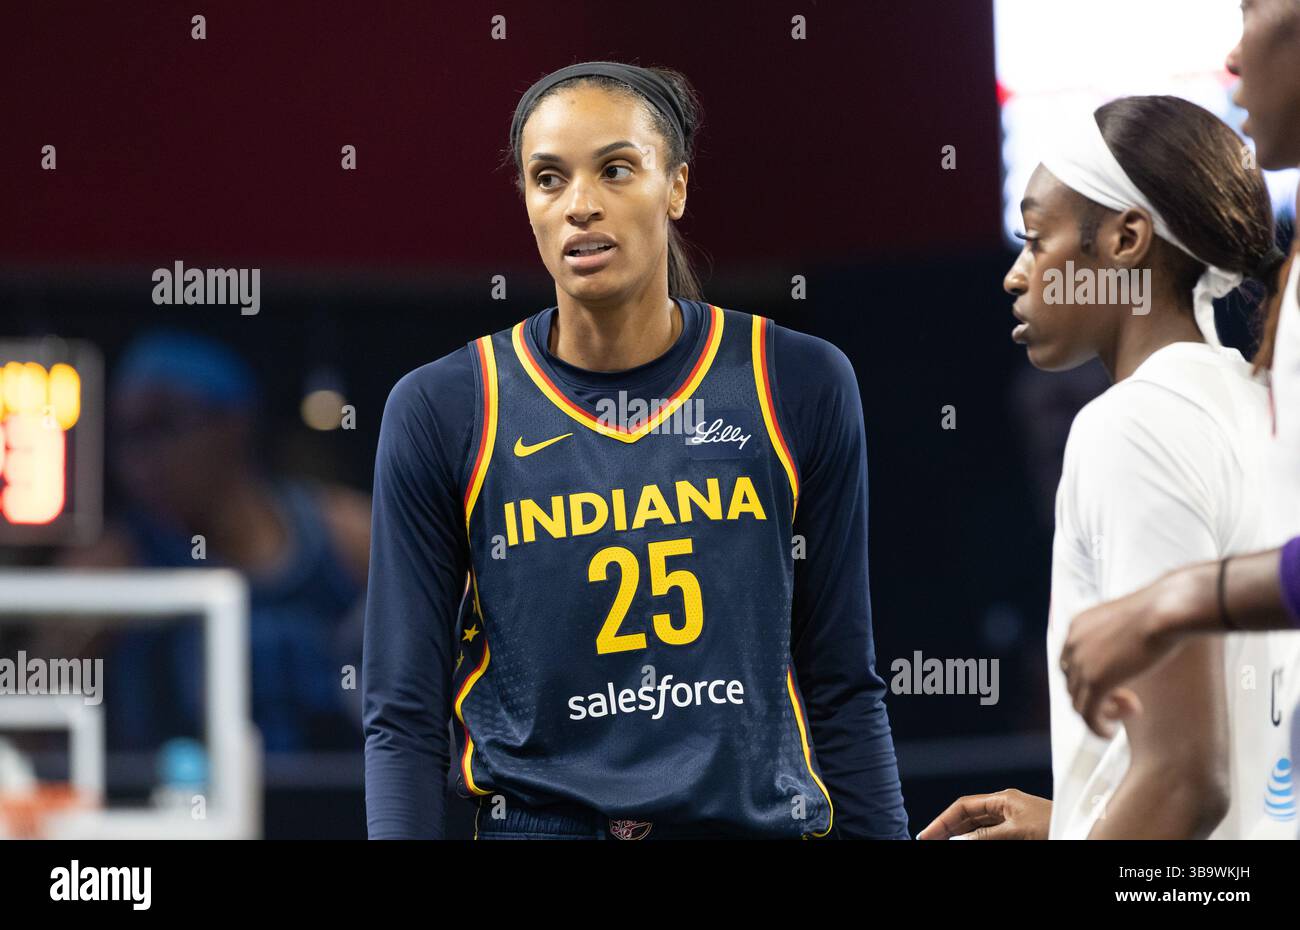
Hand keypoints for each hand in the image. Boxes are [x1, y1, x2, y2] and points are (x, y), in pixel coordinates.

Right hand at [917, 789, 1050, 839]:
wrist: (1086, 827)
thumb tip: (959, 840)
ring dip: (962, 836)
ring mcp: (1014, 821)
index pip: (964, 806)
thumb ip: (987, 835)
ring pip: (979, 828)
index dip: (943, 820)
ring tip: (945, 844)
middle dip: (948, 828)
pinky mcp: (1022, 833)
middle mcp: (1007, 808)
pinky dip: (977, 839)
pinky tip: (969, 845)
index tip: (927, 835)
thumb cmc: (1059, 824)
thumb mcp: (1017, 831)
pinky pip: (991, 835)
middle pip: (969, 817)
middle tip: (929, 841)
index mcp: (1004, 799)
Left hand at [1061, 578, 1188, 737]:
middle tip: (1130, 700)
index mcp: (1078, 625)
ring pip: (1079, 702)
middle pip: (1073, 683)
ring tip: (1132, 709)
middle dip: (1098, 695)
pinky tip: (1112, 733)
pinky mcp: (1096, 682)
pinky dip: (1098, 728)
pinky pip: (1088, 716)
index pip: (1071, 662)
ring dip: (1103, 711)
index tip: (1118, 682)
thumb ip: (1121, 636)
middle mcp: (1072, 643)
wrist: (1168, 610)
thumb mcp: (1130, 621)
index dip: (1090, 678)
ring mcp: (1082, 663)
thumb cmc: (1162, 611)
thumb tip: (1129, 650)